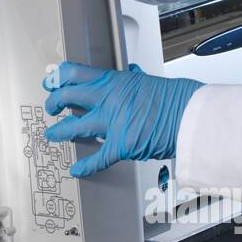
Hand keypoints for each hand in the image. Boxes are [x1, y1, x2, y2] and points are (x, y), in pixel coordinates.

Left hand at [43, 62, 204, 175]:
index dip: (57, 78)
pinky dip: (85, 166)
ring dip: (59, 132)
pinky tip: (78, 169)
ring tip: (54, 134)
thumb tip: (129, 72)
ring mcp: (112, 123)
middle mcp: (107, 100)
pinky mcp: (120, 145)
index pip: (74, 73)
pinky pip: (96, 158)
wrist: (190, 116)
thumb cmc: (175, 98)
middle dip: (53, 104)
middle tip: (51, 108)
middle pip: (66, 98)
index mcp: (112, 81)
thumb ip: (131, 80)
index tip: (51, 82)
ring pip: (73, 127)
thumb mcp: (147, 80)